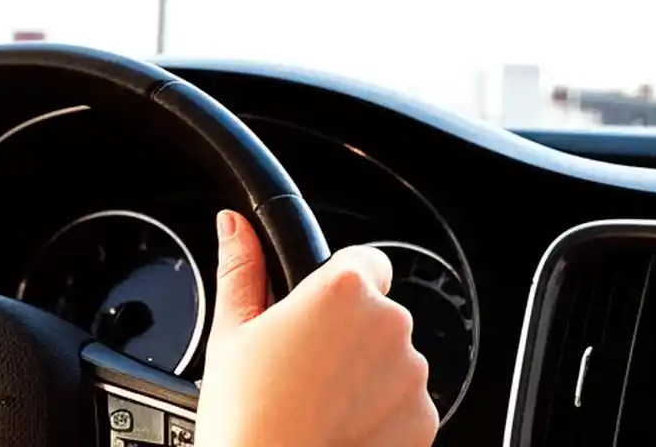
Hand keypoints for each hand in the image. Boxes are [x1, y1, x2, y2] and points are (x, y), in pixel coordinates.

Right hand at [196, 210, 438, 446]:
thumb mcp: (232, 334)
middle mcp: (388, 324)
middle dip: (350, 334)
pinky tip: (341, 427)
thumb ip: (242, 269)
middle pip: (379, 312)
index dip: (340, 283)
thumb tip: (234, 227)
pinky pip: (406, 402)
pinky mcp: (424, 417)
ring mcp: (412, 373)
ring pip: (393, 359)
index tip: (318, 312)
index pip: (367, 259)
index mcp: (343, 290)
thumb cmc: (247, 419)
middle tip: (305, 367)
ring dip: (368, 374)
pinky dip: (383, 412)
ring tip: (319, 403)